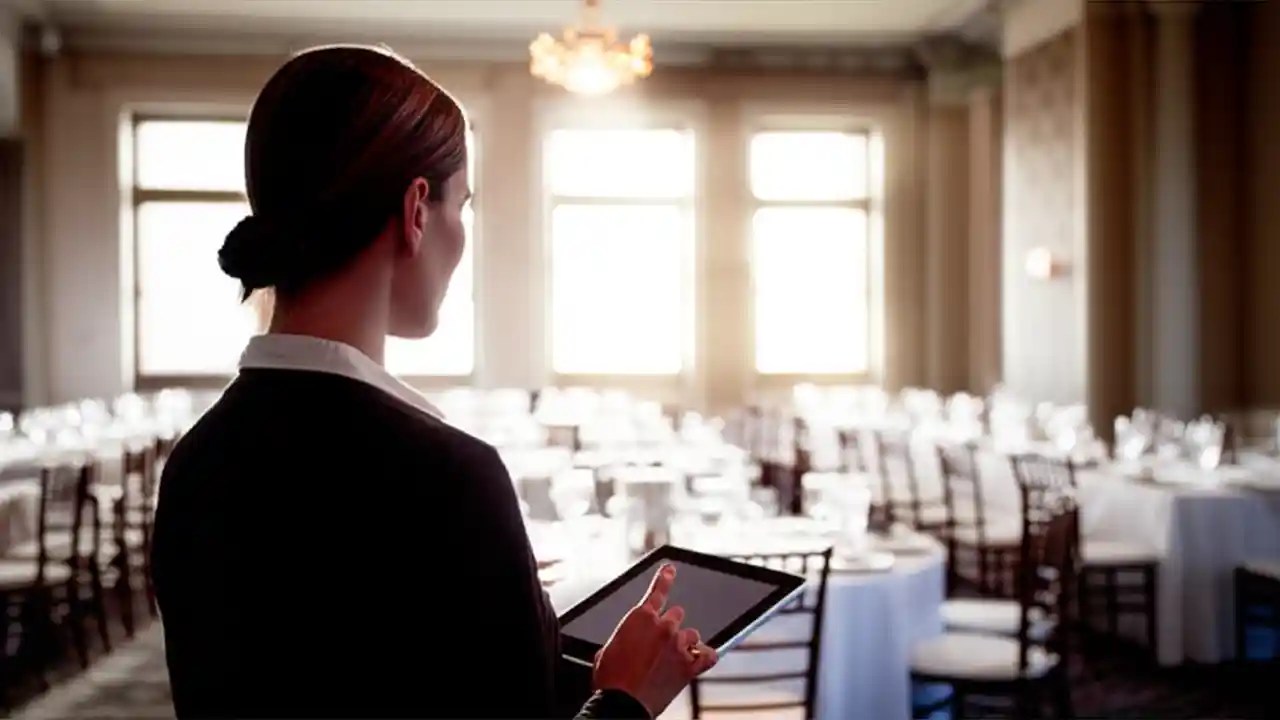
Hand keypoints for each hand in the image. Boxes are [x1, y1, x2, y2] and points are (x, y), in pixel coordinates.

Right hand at [592, 564, 718, 715]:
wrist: (621, 705)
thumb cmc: (610, 679)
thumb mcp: (607, 650)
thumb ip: (625, 637)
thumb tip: (629, 642)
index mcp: (640, 618)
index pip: (658, 591)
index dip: (665, 578)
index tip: (671, 569)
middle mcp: (663, 627)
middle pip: (677, 614)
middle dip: (670, 625)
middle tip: (660, 641)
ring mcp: (678, 645)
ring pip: (692, 633)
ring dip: (685, 641)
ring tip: (674, 656)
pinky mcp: (689, 667)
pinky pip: (708, 655)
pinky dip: (706, 656)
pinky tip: (702, 658)